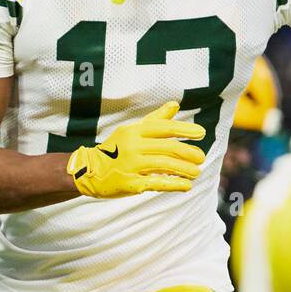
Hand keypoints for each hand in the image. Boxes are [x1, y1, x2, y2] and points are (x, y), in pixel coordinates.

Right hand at [67, 101, 204, 198]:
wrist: (89, 170)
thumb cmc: (116, 149)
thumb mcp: (132, 130)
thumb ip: (155, 119)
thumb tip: (175, 105)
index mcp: (135, 131)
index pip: (164, 128)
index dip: (185, 130)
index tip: (201, 133)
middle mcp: (133, 147)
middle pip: (167, 148)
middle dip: (188, 153)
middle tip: (201, 157)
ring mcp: (131, 165)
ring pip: (164, 166)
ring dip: (184, 169)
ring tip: (196, 172)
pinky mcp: (130, 184)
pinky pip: (156, 183)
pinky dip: (174, 184)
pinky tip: (186, 186)